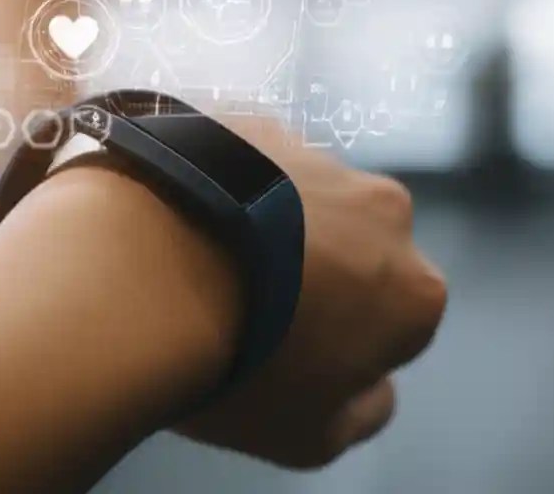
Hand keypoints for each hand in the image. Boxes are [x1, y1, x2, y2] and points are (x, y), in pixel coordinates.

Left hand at [175, 117, 447, 468]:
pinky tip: (177, 226)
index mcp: (415, 291)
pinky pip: (249, 163)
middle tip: (244, 311)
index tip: (287, 360)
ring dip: (269, 229)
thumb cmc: (235, 362)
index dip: (344, 348)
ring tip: (199, 267)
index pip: (397, 327)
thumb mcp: (311, 436)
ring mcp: (319, 155)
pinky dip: (225, 189)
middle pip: (357, 253)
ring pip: (304, 201)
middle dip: (318, 278)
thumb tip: (370, 384)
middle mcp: (385, 211)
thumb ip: (364, 410)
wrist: (138, 268)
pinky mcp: (255, 119)